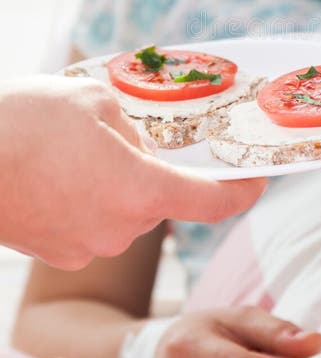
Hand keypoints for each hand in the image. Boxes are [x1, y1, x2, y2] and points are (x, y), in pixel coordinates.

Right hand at [0, 75, 265, 268]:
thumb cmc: (25, 123)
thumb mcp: (94, 102)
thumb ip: (136, 129)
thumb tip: (146, 148)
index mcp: (141, 190)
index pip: (214, 203)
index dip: (242, 192)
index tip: (256, 181)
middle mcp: (122, 228)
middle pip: (161, 199)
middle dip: (151, 170)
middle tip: (115, 139)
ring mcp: (88, 247)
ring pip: (126, 212)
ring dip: (116, 186)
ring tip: (72, 155)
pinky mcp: (60, 255)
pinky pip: (94, 226)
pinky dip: (88, 204)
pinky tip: (56, 178)